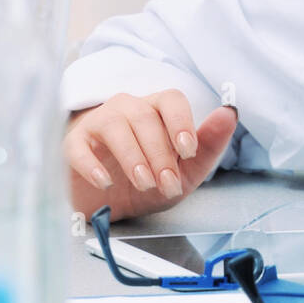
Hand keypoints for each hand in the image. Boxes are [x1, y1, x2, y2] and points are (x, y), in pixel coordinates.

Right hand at [64, 90, 238, 222]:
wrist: (105, 203)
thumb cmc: (146, 181)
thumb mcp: (184, 172)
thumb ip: (208, 146)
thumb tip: (230, 113)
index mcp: (157, 110)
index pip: (172, 99)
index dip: (181, 123)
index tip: (188, 152)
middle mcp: (127, 109)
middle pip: (145, 116)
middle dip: (160, 153)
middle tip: (167, 185)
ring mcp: (97, 123)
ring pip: (116, 125)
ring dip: (134, 157)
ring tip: (144, 184)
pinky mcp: (73, 144)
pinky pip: (78, 147)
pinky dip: (92, 164)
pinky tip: (105, 181)